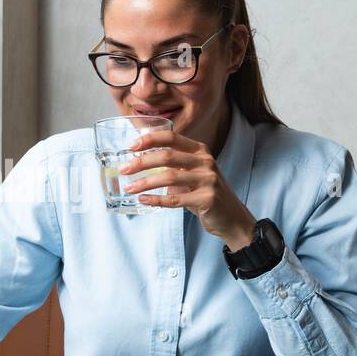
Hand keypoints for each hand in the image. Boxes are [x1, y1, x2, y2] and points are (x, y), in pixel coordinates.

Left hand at [118, 128, 256, 250]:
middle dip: (142, 162)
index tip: (131, 146)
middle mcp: (205, 162)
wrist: (232, 218)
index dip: (150, 140)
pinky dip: (156, 199)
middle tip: (124, 169)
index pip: (172, 138)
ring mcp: (208, 180)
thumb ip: (175, 164)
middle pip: (167, 156)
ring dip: (145, 182)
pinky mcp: (207, 199)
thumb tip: (140, 159)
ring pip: (169, 177)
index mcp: (200, 151)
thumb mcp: (194, 173)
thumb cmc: (207, 194)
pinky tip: (143, 200)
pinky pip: (175, 199)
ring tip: (130, 188)